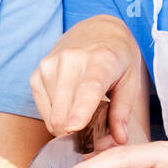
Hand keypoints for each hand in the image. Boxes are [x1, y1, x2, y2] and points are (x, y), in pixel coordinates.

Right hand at [29, 15, 147, 143]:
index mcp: (101, 60)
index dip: (80, 110)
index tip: (73, 127)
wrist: (96, 29)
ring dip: (67, 126)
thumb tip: (119, 139)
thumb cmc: (117, 57)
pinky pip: (43, 112)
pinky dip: (56, 117)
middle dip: (78, 134)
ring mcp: (49, 66)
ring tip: (83, 114)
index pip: (88, 88)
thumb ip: (123, 111)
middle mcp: (70, 60)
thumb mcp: (131, 80)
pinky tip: (70, 106)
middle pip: (64, 111)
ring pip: (53, 116)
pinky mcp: (36, 74)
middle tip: (95, 135)